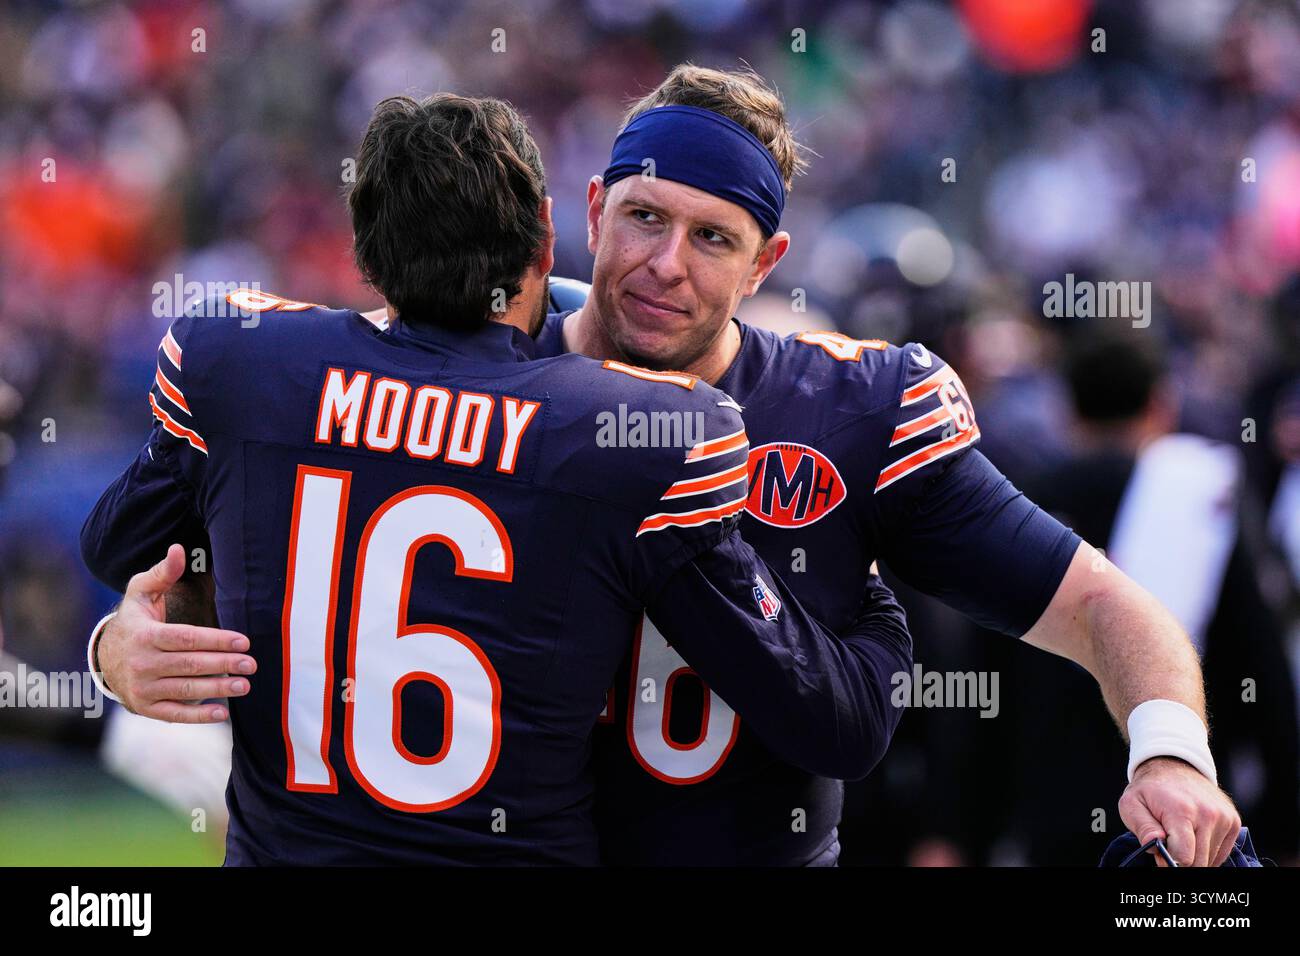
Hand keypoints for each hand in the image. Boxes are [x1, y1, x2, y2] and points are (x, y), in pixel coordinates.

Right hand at [97, 544, 255, 723]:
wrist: (104, 657)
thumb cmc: (135, 620)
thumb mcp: (141, 592)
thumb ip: (163, 572)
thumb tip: (179, 549)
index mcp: (145, 635)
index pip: (185, 638)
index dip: (215, 640)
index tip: (244, 641)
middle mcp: (142, 664)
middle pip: (189, 665)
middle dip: (223, 664)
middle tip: (251, 664)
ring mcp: (143, 688)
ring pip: (185, 690)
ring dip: (217, 689)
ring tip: (245, 685)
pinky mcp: (145, 707)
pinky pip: (174, 714)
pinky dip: (198, 717)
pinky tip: (222, 713)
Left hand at [1118, 756, 1240, 866]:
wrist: (1173, 765)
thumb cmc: (1149, 790)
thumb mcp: (1132, 804)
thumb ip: (1143, 828)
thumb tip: (1155, 845)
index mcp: (1181, 811)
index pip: (1183, 857)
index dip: (1168, 860)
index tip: (1160, 851)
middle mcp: (1208, 814)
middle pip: (1198, 862)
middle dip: (1181, 860)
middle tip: (1168, 844)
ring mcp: (1224, 818)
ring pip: (1210, 860)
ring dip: (1194, 855)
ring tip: (1180, 835)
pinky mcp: (1233, 821)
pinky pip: (1221, 853)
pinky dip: (1206, 851)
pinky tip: (1193, 836)